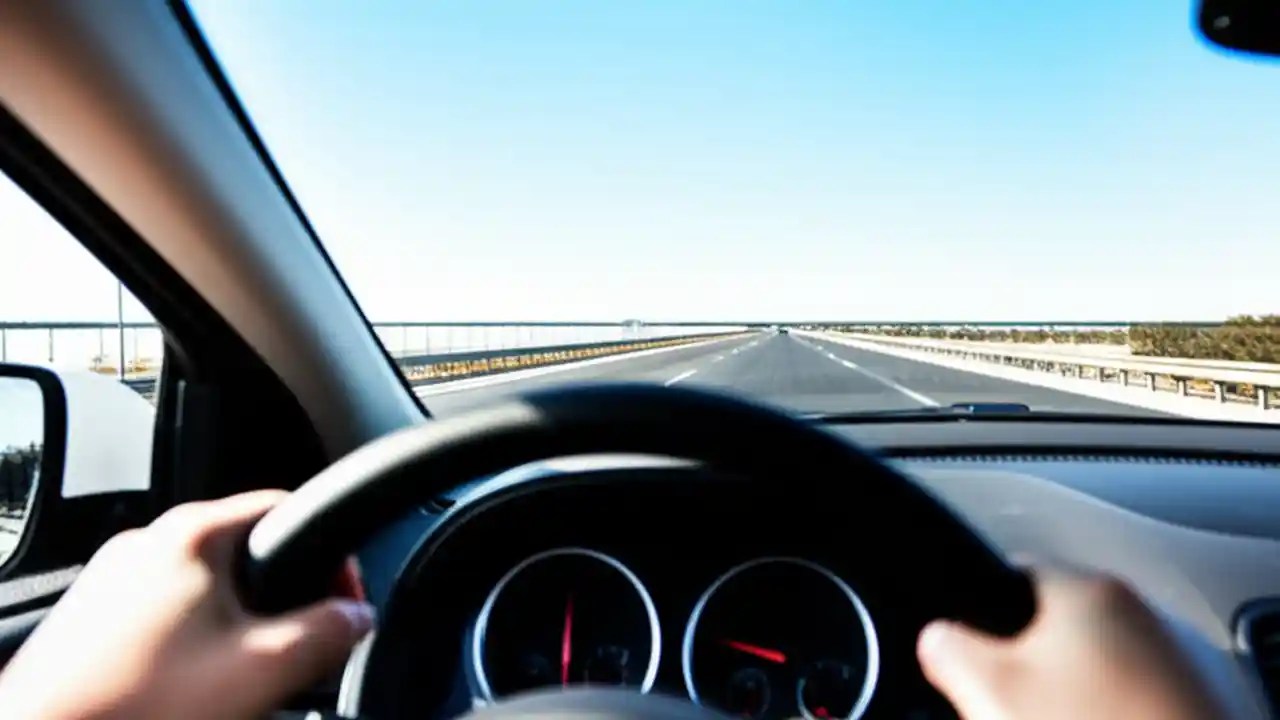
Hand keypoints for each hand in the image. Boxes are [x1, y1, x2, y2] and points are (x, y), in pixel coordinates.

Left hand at [0, 490, 373, 719]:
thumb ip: (326, 633)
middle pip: (247, 553)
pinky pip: (164, 614)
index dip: (332, 555)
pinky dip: (191, 641)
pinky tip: (191, 687)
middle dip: (281, 601)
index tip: (344, 603)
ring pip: (205, 588)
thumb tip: (358, 616)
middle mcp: (147, 542)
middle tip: (293, 653)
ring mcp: (112, 578)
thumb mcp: (261, 670)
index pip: (288, 507)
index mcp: (192, 534)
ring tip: (238, 679)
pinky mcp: (91, 617)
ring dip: (236, 625)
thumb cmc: (138, 706)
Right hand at [917, 570, 1228, 719]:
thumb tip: (936, 637)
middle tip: (1012, 705)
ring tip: (1054, 719)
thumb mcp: (988, 688)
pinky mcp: (1193, 699)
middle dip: (1025, 663)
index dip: (978, 618)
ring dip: (1067, 692)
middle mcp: (1137, 607)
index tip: (970, 658)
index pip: (1008, 574)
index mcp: (1085, 586)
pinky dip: (1104, 710)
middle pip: (1050, 625)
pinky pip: (1124, 696)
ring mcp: (1171, 654)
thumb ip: (947, 647)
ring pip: (1091, 664)